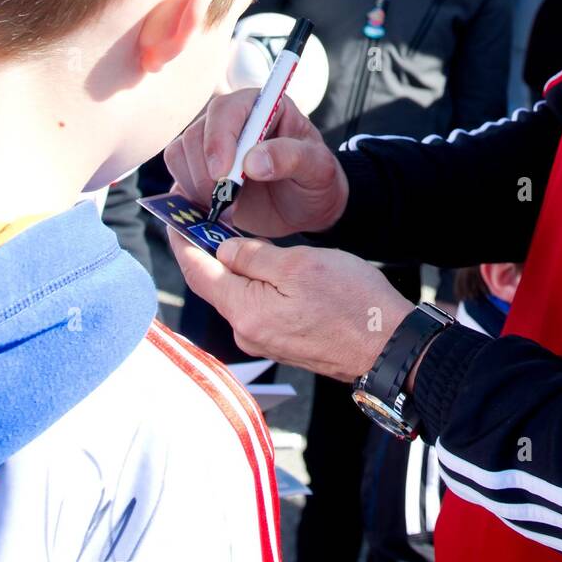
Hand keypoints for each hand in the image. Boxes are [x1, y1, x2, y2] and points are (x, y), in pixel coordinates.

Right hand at [163, 86, 348, 236]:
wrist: (306, 206)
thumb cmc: (315, 179)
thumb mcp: (318, 168)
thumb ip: (292, 158)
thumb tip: (253, 161)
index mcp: (261, 107)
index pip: (226, 110)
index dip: (219, 140)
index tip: (224, 174)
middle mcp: (230, 121)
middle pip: (195, 135)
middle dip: (206, 173)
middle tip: (229, 202)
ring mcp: (210, 145)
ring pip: (180, 155)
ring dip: (197, 187)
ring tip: (228, 209)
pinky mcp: (198, 171)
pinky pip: (177, 178)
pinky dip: (188, 198)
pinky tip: (213, 213)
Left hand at [169, 232, 412, 380]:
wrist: (388, 345)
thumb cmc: (353, 302)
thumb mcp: (301, 264)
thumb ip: (255, 255)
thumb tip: (224, 249)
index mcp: (245, 312)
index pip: (198, 272)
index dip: (182, 241)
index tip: (173, 217)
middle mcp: (247, 332)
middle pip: (216, 284)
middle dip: (210, 250)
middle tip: (209, 215)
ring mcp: (265, 339)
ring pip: (239, 294)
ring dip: (238, 266)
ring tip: (243, 235)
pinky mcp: (283, 340)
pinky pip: (258, 305)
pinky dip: (257, 282)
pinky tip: (270, 264)